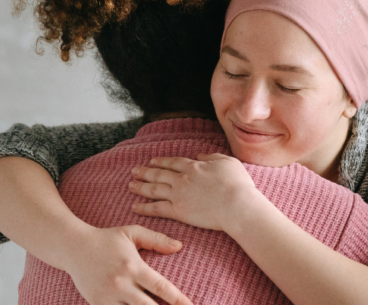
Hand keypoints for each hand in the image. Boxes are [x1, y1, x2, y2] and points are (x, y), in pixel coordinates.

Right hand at [62, 225, 192, 304]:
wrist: (72, 247)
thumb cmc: (107, 239)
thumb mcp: (132, 233)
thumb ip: (157, 239)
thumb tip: (179, 246)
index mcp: (133, 266)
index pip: (161, 287)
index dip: (178, 300)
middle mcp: (121, 284)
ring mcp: (107, 296)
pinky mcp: (97, 303)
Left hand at [128, 154, 255, 230]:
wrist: (236, 205)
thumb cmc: (237, 184)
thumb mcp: (228, 162)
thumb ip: (212, 157)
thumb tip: (200, 155)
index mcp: (194, 166)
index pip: (173, 162)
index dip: (161, 161)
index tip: (152, 161)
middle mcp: (182, 179)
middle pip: (158, 174)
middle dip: (145, 172)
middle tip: (134, 171)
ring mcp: (178, 195)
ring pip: (153, 189)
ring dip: (140, 187)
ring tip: (130, 185)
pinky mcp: (178, 212)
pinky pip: (156, 209)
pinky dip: (144, 207)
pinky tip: (135, 206)